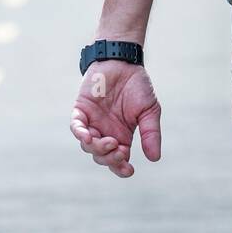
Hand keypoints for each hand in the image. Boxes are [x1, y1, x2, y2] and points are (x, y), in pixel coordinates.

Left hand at [69, 61, 161, 177]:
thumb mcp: (150, 111)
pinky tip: (88, 136)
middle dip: (109, 159)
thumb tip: (155, 158)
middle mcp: (105, 132)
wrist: (124, 62)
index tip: (129, 170)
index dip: (121, 168)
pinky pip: (76, 126)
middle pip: (101, 156)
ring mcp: (92, 122)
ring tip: (108, 142)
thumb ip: (151, 133)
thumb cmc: (138, 86)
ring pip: (88, 145)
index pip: (118, 159)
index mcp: (122, 135)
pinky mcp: (81, 110)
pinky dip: (80, 133)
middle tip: (119, 150)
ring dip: (97, 148)